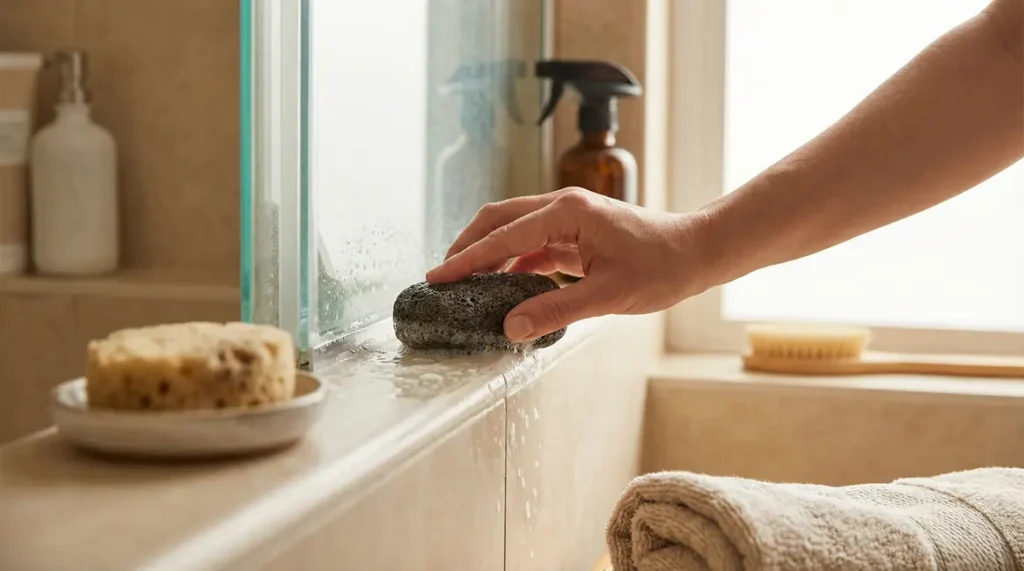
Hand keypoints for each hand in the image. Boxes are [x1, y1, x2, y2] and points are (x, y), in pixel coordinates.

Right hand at [425, 187, 712, 342]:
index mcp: (568, 212)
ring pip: (513, 229)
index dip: (467, 259)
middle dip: (467, 246)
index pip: (503, 236)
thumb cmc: (662, 267)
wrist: (697, 251)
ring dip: (488, 252)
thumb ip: (556, 311)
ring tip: (464, 282)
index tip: (438, 277)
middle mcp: (563, 206)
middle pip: (499, 219)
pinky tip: (502, 285)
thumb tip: (510, 326)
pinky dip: (512, 261)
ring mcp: (569, 217)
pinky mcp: (575, 232)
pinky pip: (532, 243)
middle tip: (441, 277)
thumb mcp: (608, 296)